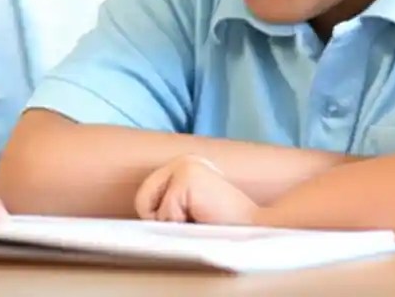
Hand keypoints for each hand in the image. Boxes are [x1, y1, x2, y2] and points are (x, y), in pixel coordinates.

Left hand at [135, 155, 257, 224]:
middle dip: (163, 222)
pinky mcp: (187, 177)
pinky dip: (181, 226)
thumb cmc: (225, 229)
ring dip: (173, 226)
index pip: (146, 196)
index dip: (159, 219)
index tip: (189, 222)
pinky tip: (206, 218)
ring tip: (201, 220)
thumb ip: (168, 206)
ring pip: (150, 208)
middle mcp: (185, 159)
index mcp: (186, 166)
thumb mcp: (190, 213)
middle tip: (196, 222)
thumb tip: (137, 216)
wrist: (257, 233)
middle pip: (142, 200)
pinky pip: (164, 214)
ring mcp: (185, 165)